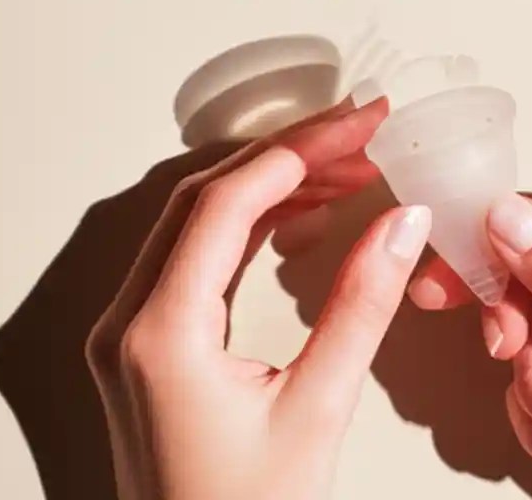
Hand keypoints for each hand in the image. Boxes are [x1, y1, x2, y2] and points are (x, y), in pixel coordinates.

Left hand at [85, 100, 432, 499]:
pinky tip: (301, 220)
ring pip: (196, 222)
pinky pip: (195, 258)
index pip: (226, 203)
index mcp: (161, 333)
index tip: (360, 124)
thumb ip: (360, 305)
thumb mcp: (319, 409)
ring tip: (347, 172)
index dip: (300, 150)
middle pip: (204, 197)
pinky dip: (250, 226)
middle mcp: (129, 322)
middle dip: (288, 156)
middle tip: (360, 134)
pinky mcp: (147, 345)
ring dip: (271, 187)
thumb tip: (402, 222)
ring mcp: (130, 332)